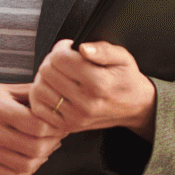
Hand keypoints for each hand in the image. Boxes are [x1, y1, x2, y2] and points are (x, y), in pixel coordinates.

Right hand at [0, 82, 67, 174]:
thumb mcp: (3, 88)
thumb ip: (29, 93)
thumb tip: (53, 98)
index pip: (36, 126)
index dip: (54, 128)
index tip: (59, 124)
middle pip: (34, 148)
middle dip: (52, 143)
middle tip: (57, 137)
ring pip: (25, 165)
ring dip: (43, 158)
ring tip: (46, 148)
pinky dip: (27, 171)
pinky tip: (31, 160)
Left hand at [29, 40, 157, 138]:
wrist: (134, 107)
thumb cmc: (126, 79)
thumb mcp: (123, 58)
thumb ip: (103, 49)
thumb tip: (83, 48)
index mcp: (99, 83)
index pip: (60, 59)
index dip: (61, 48)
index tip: (69, 48)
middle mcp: (86, 103)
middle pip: (47, 72)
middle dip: (52, 61)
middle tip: (63, 60)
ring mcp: (76, 117)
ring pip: (39, 90)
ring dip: (44, 78)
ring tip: (58, 74)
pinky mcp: (68, 126)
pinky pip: (39, 109)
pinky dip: (41, 96)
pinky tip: (53, 89)